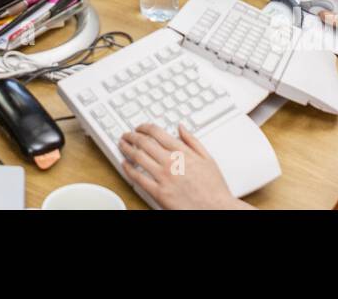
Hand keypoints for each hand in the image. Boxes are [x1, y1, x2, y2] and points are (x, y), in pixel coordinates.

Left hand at [118, 124, 247, 209]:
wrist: (216, 208)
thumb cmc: (213, 187)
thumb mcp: (207, 158)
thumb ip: (192, 141)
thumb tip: (180, 127)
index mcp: (182, 152)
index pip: (157, 132)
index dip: (144, 127)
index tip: (139, 128)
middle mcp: (170, 162)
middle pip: (144, 143)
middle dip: (132, 136)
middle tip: (126, 135)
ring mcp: (163, 177)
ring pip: (138, 157)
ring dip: (126, 149)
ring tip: (122, 145)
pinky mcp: (159, 192)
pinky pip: (138, 178)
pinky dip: (128, 169)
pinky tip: (124, 165)